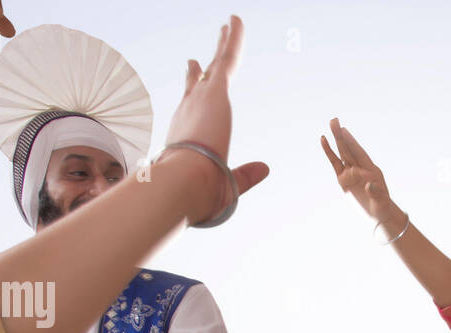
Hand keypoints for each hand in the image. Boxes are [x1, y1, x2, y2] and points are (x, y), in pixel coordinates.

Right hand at [162, 17, 269, 222]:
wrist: (184, 182)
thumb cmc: (199, 193)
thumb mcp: (228, 184)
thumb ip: (246, 174)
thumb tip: (266, 168)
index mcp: (188, 131)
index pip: (192, 104)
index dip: (194, 88)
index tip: (193, 74)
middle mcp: (191, 110)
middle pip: (200, 81)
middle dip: (205, 66)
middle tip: (202, 55)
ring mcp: (202, 98)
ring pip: (217, 64)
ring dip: (224, 44)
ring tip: (229, 26)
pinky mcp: (216, 92)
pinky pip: (228, 57)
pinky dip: (234, 38)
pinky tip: (236, 20)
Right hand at [321, 119, 403, 233]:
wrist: (378, 213)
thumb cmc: (382, 206)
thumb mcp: (380, 201)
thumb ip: (375, 193)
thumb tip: (369, 185)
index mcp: (372, 171)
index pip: (360, 154)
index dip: (352, 143)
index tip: (345, 131)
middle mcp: (361, 168)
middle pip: (349, 150)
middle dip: (342, 136)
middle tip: (334, 120)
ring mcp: (351, 172)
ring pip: (343, 153)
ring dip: (336, 139)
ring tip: (331, 124)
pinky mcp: (344, 179)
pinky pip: (335, 163)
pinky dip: (329, 152)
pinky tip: (324, 141)